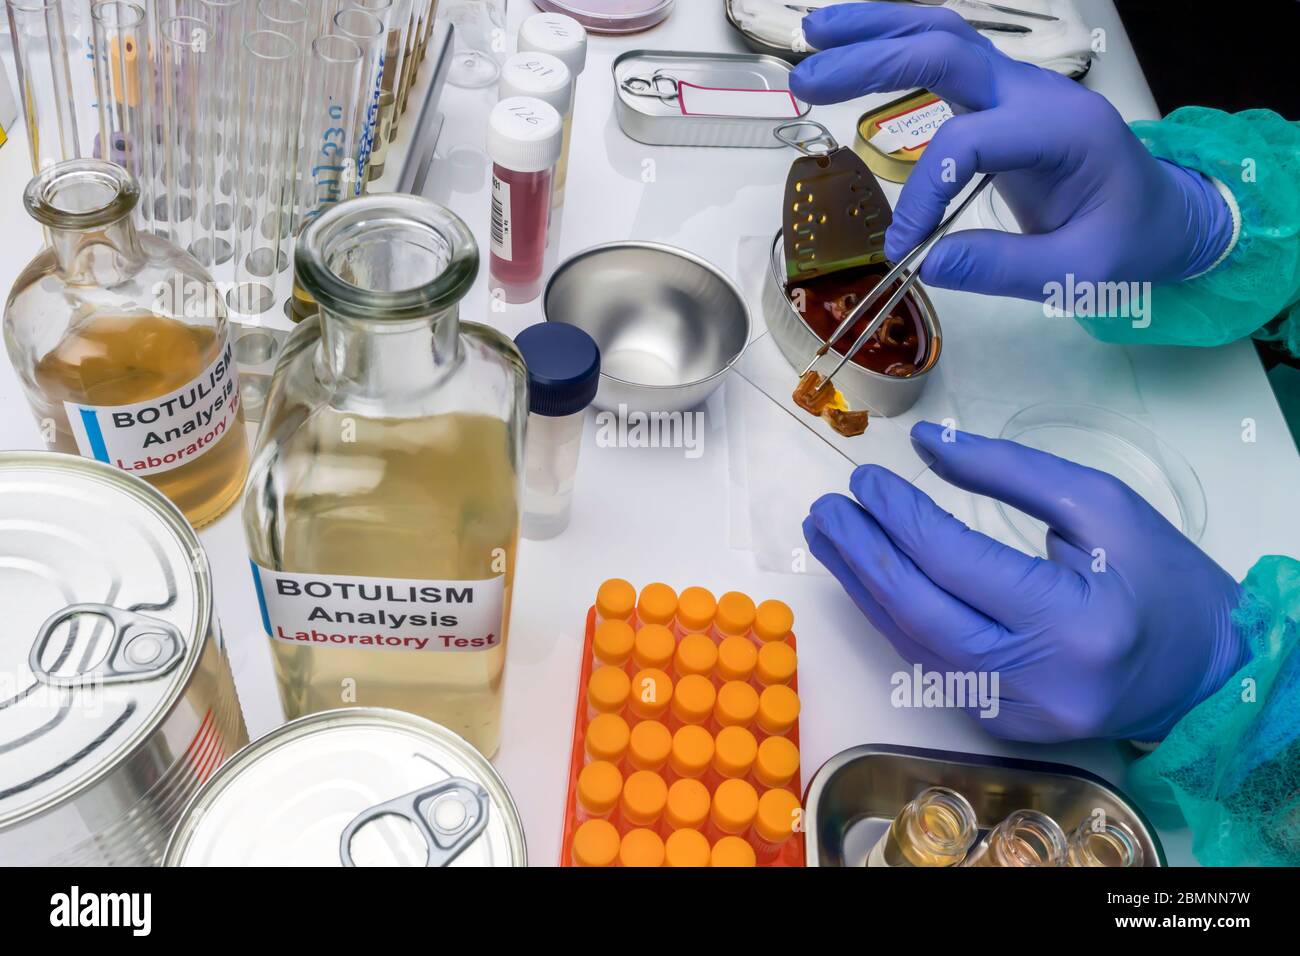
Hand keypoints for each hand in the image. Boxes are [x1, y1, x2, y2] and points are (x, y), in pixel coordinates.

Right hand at [789, 4, 1233, 299]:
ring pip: (941, 33)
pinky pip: (943, 54)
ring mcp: (1016, 86)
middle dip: (874, 60)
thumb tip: (926, 262)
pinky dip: (893, 42)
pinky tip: (848, 47)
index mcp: (1062, 131)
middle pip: (947, 49)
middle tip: (805, 83)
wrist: (1164, 210)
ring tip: (811, 35)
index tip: (904, 247)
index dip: (926, 191)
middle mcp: (1035, 92)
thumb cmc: (1129, 240)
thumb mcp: (1080, 271)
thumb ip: (1003, 267)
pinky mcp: (998, 97)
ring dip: (876, 29)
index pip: (971, 140)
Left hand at [803, 421, 1246, 741]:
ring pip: (916, 646)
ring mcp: (1019, 715)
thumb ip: (1011, 473)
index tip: (865, 480)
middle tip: (825, 509)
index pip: (957, 563)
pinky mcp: (1005, 728)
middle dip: (863, 557)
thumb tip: (924, 446)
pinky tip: (867, 581)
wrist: (1206, 671)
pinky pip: (933, 668)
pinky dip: (896, 620)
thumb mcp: (1102, 505)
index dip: (901, 519)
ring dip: (864, 588)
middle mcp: (1040, 680)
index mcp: (1075, 619)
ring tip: (829, 537)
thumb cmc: (1162, 577)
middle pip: (920, 613)